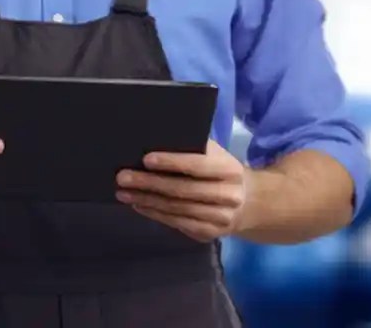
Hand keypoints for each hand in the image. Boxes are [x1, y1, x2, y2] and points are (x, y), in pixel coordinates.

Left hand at [116, 139, 249, 242]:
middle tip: (122, 177)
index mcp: (230, 170)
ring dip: (146, 200)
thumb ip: (193, 148)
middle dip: (149, 183)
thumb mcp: (215, 155)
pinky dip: (154, 214)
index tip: (146, 159)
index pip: (198, 166)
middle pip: (183, 190)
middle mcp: (228, 195)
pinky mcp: (209, 233)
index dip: (171, 162)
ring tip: (123, 192)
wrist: (248, 202)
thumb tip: (154, 139)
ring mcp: (220, 217)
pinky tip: (138, 205)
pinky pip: (177, 223)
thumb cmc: (219, 171)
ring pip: (177, 209)